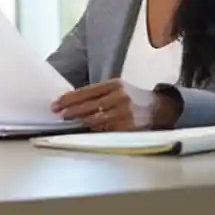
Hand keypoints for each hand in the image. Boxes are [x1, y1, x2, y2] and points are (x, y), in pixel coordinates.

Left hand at [50, 79, 179, 130]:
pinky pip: (105, 130)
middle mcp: (119, 97)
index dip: (69, 98)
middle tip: (58, 114)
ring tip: (68, 122)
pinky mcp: (128, 127)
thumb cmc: (132, 97)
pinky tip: (85, 130)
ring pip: (95, 120)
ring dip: (80, 122)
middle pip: (88, 105)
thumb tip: (72, 101)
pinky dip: (94, 130)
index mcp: (114, 84)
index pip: (86, 91)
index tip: (56, 103)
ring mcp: (124, 113)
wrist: (159, 107)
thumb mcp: (117, 88)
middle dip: (70, 111)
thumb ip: (98, 94)